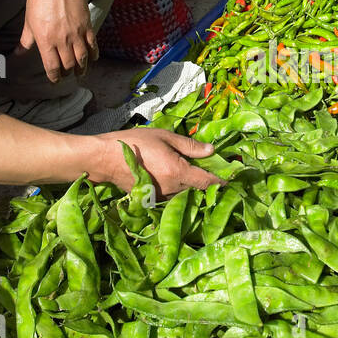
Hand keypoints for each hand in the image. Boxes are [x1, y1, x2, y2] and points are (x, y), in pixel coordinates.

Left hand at [18, 0, 96, 82]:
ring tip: (81, 73)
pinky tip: (92, 59)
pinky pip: (93, 45)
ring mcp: (76, 34)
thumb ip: (26, 39)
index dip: (54, 77)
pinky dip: (93, 54)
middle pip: (68, 65)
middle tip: (66, 74)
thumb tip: (18, 53)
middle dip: (67, 73)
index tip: (55, 80)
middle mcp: (62, 40)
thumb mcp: (29, 20)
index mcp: (45, 40)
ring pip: (82, 59)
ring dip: (82, 68)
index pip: (52, 66)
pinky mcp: (87, 26)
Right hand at [97, 128, 219, 194]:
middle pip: (198, 189)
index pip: (208, 181)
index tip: (233, 178)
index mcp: (178, 172)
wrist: (104, 159)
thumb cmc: (134, 143)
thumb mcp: (164, 137)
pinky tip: (174, 177)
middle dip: (207, 182)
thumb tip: (212, 151)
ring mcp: (161, 197)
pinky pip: (171, 195)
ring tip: (194, 172)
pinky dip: (177, 188)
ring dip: (191, 186)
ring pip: (185, 194)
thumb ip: (189, 146)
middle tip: (213, 170)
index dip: (222, 181)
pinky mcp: (151, 200)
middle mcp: (173, 189)